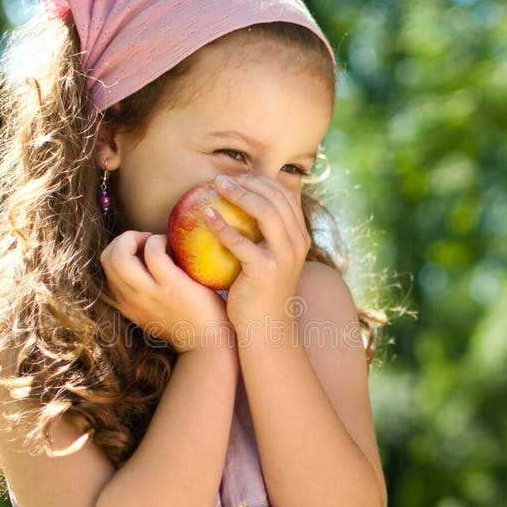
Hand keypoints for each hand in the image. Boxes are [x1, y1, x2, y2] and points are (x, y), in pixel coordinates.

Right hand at [100, 230, 232, 352]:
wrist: (208, 344)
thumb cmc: (188, 322)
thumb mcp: (155, 310)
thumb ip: (144, 291)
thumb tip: (145, 260)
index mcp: (126, 303)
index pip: (106, 266)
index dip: (120, 249)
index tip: (142, 249)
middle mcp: (131, 300)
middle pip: (106, 257)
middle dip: (124, 239)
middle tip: (147, 240)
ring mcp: (149, 294)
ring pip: (120, 255)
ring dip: (138, 237)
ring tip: (158, 242)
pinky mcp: (171, 287)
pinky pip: (153, 253)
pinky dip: (159, 241)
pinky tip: (173, 246)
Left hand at [207, 174, 310, 331]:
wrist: (266, 329)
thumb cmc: (260, 293)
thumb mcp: (269, 260)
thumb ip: (262, 236)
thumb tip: (238, 207)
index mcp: (300, 237)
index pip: (285, 196)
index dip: (261, 181)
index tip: (237, 177)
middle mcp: (297, 243)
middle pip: (276, 198)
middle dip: (248, 182)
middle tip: (221, 180)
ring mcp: (284, 257)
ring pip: (265, 212)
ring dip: (239, 194)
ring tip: (215, 188)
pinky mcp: (265, 271)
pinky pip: (241, 242)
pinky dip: (222, 226)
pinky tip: (206, 216)